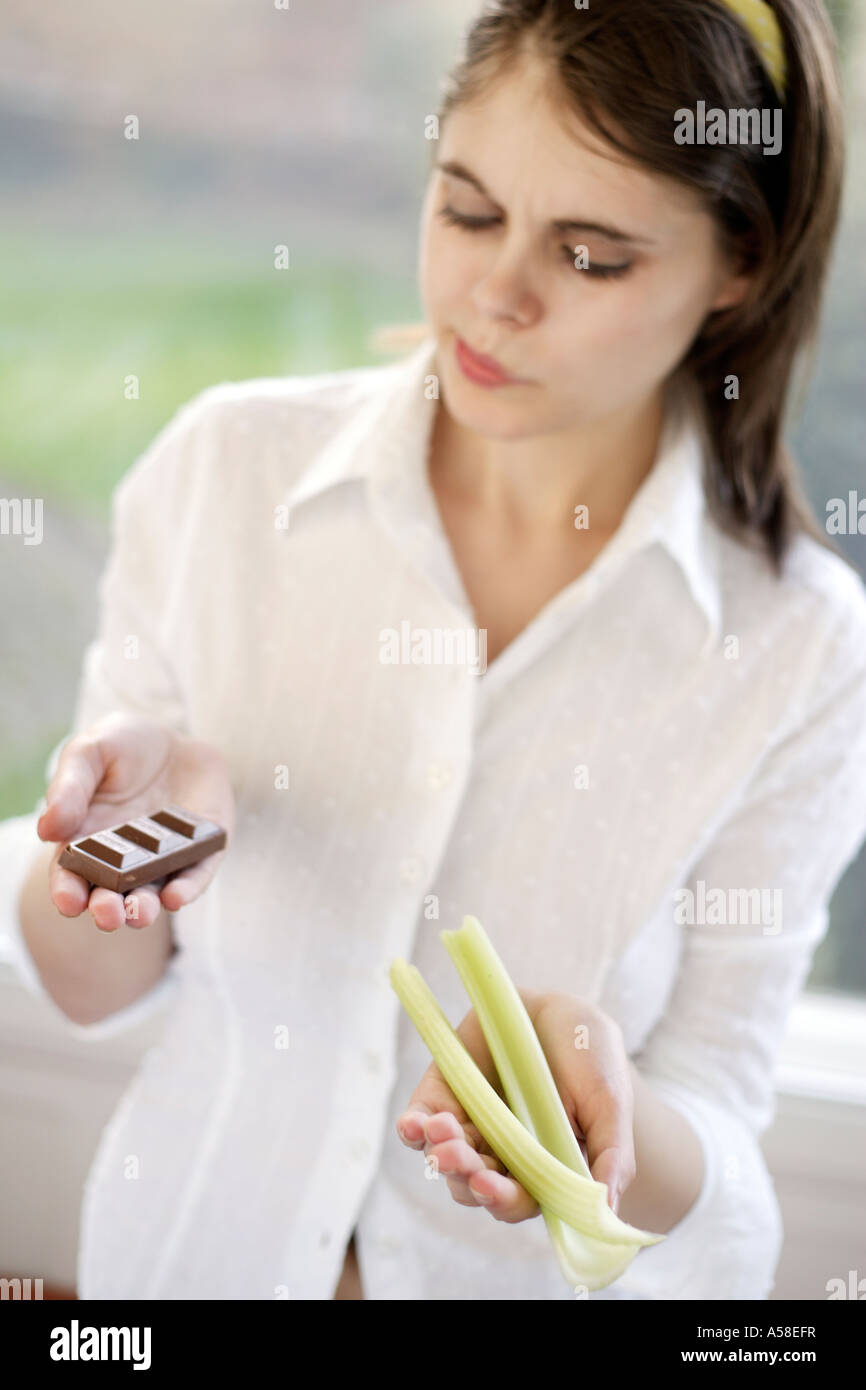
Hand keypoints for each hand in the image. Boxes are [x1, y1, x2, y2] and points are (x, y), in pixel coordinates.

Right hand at [36, 711, 234, 931]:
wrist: (176, 736)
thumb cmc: (122, 746)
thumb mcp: (89, 753)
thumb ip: (69, 788)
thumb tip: (48, 829)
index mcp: (86, 841)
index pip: (73, 877)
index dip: (69, 892)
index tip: (69, 901)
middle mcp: (123, 859)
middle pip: (112, 895)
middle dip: (108, 910)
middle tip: (108, 914)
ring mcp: (163, 858)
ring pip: (152, 894)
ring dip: (145, 909)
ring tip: (140, 912)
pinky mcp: (201, 849)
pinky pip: (195, 874)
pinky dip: (187, 888)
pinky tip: (176, 895)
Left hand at [396, 990, 635, 1222]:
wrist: (559, 1010)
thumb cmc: (591, 1063)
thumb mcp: (610, 1104)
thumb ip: (611, 1156)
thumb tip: (608, 1211)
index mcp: (542, 1168)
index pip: (518, 1201)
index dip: (502, 1200)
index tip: (491, 1187)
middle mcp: (501, 1155)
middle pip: (473, 1184)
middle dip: (465, 1175)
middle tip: (459, 1158)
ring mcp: (471, 1126)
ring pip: (444, 1158)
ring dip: (440, 1153)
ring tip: (441, 1130)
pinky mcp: (443, 1095)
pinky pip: (420, 1121)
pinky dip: (412, 1128)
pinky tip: (413, 1125)